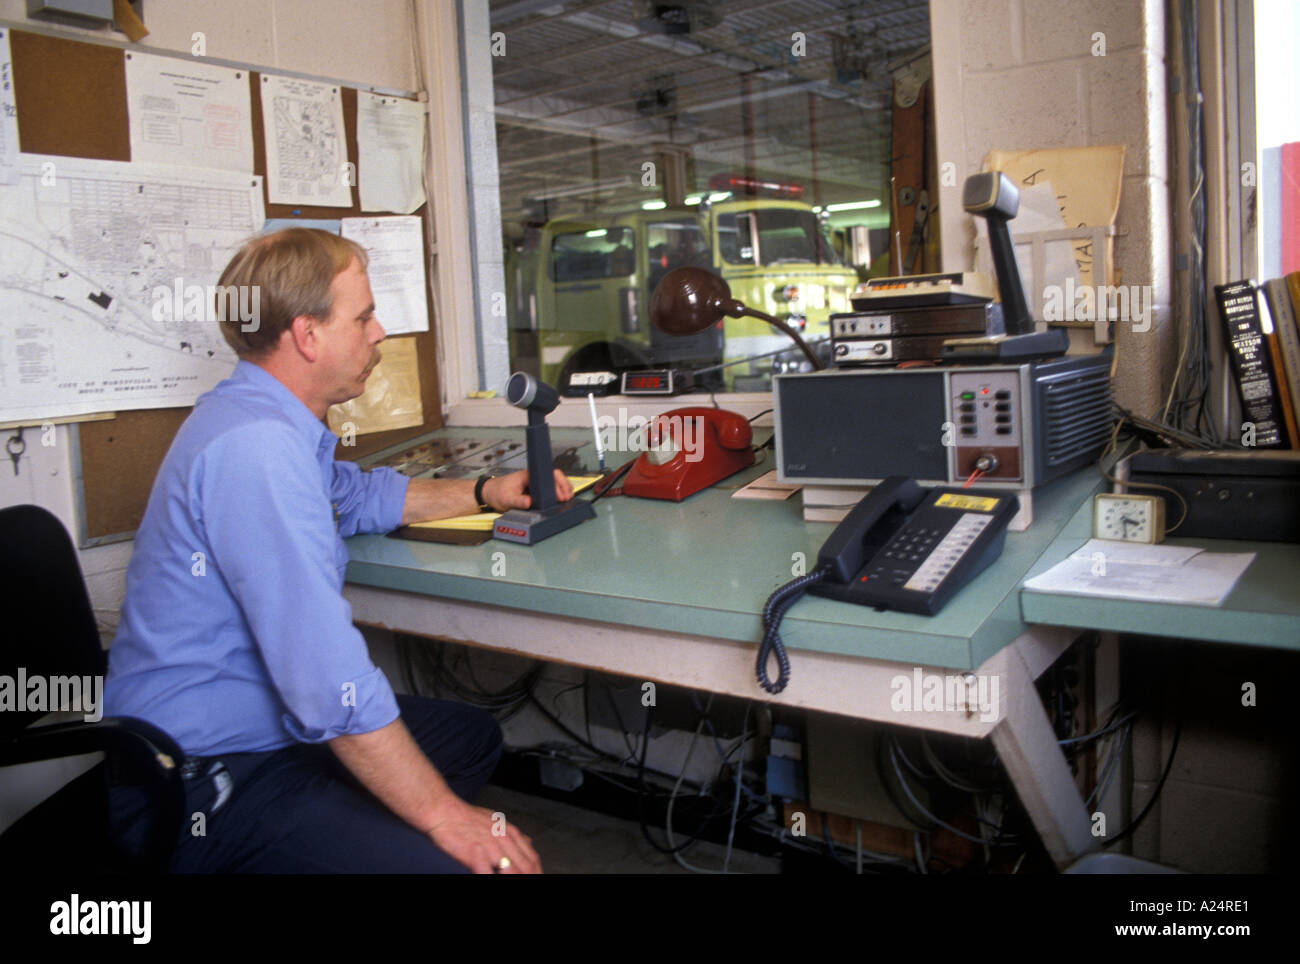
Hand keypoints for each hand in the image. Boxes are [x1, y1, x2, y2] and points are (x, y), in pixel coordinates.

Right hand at [425, 799, 541, 873]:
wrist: (444, 812)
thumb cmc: (466, 817)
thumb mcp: (495, 821)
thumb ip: (512, 833)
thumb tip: (528, 841)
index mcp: (510, 833)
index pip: (532, 858)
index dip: (537, 872)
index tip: (537, 877)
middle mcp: (504, 839)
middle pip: (526, 867)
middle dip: (529, 877)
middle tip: (530, 884)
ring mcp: (490, 847)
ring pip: (511, 871)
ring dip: (513, 878)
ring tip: (511, 885)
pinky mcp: (475, 854)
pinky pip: (488, 873)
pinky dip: (492, 877)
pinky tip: (491, 878)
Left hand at [483, 468, 573, 510]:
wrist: (490, 493)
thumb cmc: (497, 492)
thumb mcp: (506, 499)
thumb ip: (517, 501)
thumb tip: (528, 503)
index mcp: (528, 475)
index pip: (548, 474)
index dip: (557, 484)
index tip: (560, 495)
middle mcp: (534, 477)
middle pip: (554, 477)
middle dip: (564, 486)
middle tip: (567, 497)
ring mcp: (535, 484)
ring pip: (554, 483)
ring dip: (562, 489)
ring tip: (568, 498)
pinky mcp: (535, 491)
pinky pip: (549, 490)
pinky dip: (557, 494)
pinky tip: (561, 500)